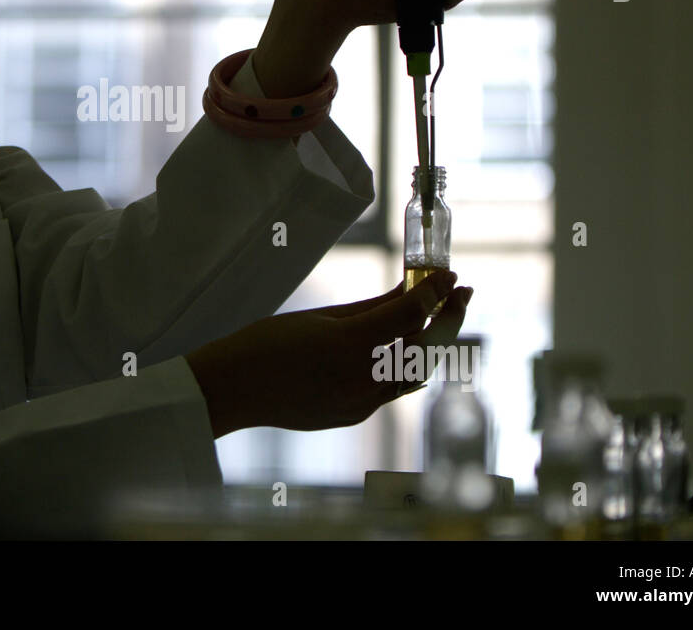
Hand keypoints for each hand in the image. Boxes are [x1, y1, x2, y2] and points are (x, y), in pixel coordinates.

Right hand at [185, 272, 472, 436]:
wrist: (232, 391)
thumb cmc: (266, 344)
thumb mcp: (320, 317)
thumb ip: (371, 307)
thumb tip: (409, 292)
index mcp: (350, 346)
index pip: (410, 315)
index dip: (436, 292)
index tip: (451, 276)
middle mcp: (362, 381)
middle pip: (425, 350)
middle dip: (448, 320)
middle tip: (459, 294)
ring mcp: (360, 404)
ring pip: (413, 374)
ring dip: (430, 345)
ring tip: (437, 318)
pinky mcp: (353, 416)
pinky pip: (391, 390)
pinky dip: (403, 366)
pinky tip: (401, 346)